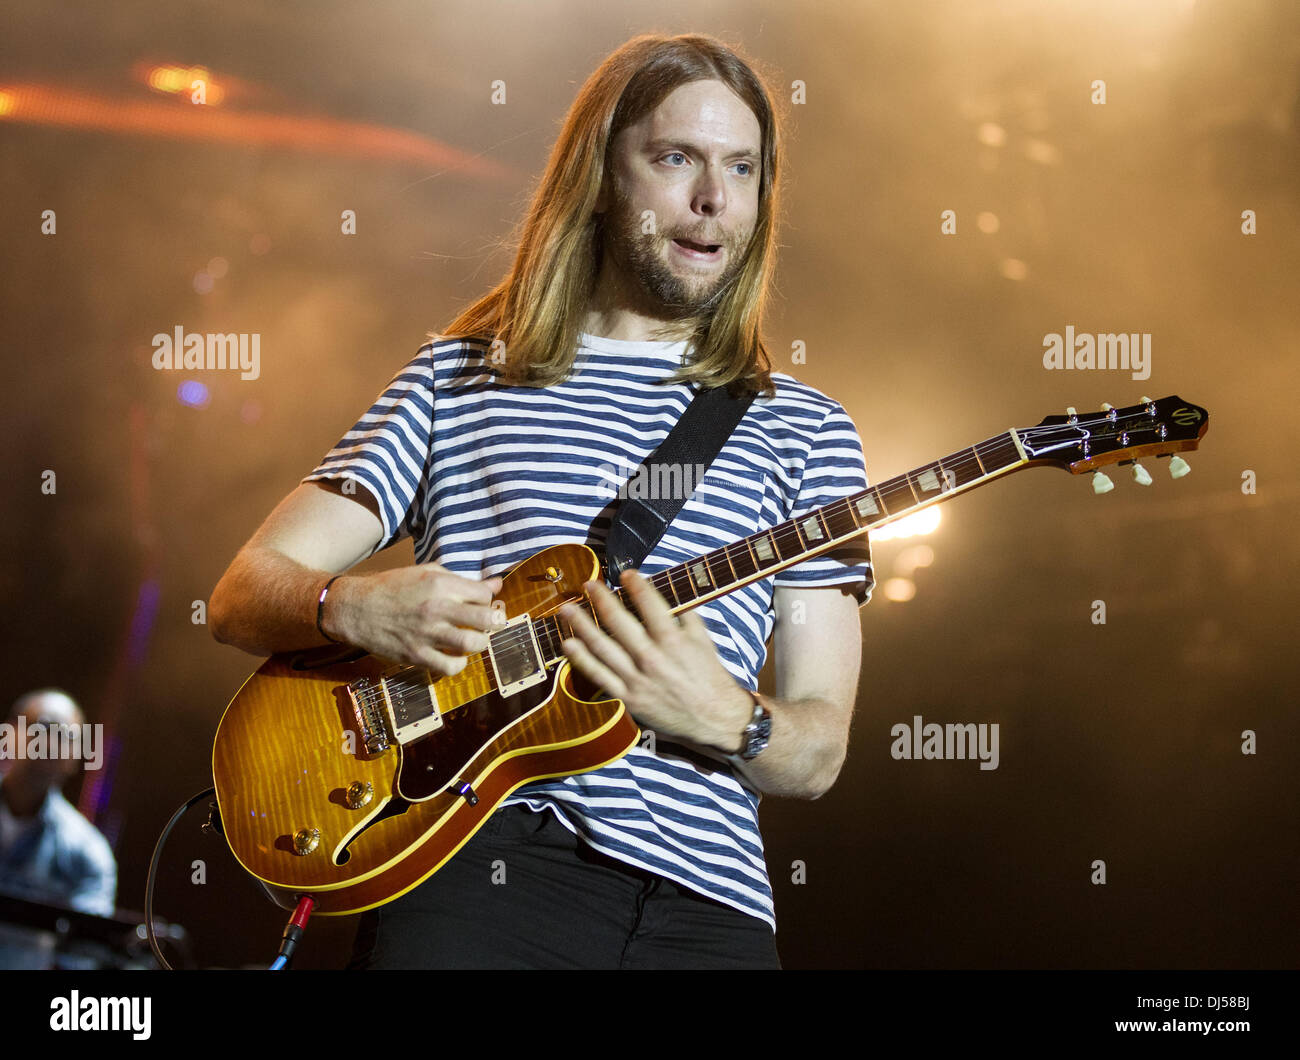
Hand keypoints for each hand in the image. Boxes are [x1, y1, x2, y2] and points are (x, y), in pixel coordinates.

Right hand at [324, 564, 503, 675]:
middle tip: (490, 624)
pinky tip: (455, 656)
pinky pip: (451, 667)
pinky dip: (459, 664)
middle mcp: (436, 608)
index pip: (484, 595)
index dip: (488, 600)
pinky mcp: (416, 655)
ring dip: (480, 643)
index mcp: (440, 584)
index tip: (482, 604)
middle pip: (486, 619)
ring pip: (473, 644)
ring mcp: (427, 634)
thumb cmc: (393, 588)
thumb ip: (463, 580)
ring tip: (473, 639)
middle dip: (495, 622)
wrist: (356, 608)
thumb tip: (497, 583)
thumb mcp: (427, 573)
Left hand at [557, 570, 751, 751]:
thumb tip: (669, 592)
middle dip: (601, 599)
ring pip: (602, 647)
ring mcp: (637, 678)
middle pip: (619, 621)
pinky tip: (568, 644)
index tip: (626, 574)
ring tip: (566, 609)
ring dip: (582, 625)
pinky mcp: (628, 697)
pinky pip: (599, 676)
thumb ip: (685, 614)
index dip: (635, 585)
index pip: (649, 603)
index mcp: (672, 639)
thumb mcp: (703, 638)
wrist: (714, 717)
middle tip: (588, 585)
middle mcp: (652, 656)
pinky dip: (582, 659)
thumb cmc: (709, 675)